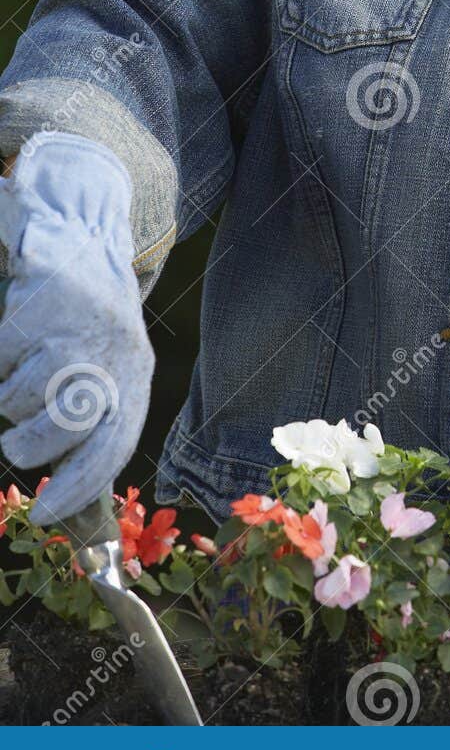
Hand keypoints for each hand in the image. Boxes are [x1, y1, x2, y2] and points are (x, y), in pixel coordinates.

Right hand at [0, 132, 154, 525]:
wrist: (82, 231)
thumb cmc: (87, 319)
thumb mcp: (107, 365)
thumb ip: (92, 421)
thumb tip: (67, 506)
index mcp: (135, 374)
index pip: (113, 447)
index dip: (77, 488)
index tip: (43, 517)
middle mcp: (115, 351)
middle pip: (64, 428)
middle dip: (29, 445)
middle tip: (16, 441)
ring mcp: (78, 326)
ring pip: (22, 397)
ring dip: (8, 396)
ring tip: (19, 376)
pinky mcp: (43, 302)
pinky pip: (0, 359)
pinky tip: (12, 341)